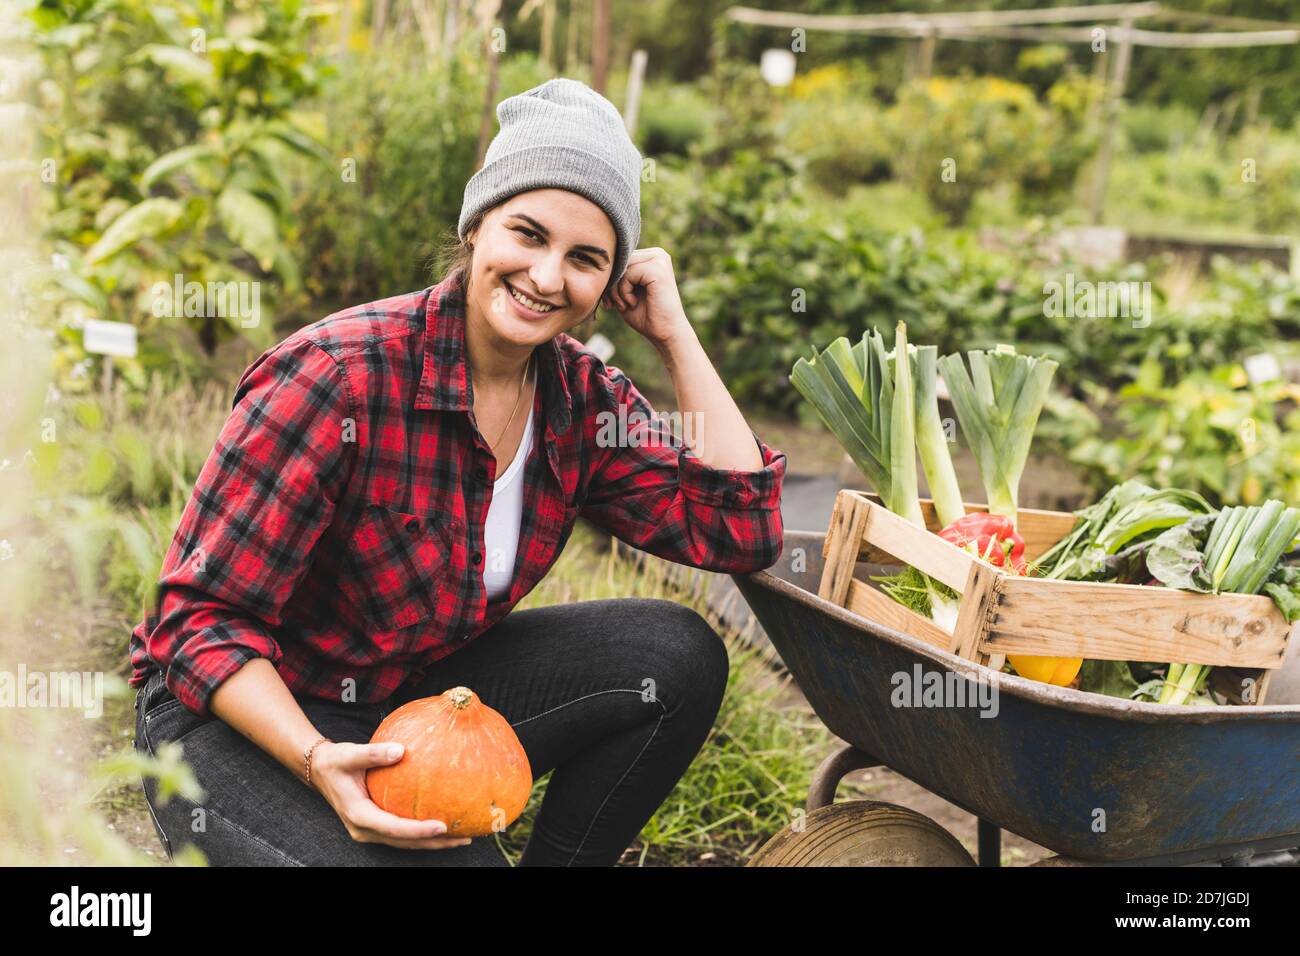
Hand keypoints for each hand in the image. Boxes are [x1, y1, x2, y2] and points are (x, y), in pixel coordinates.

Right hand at [309, 741, 472, 849]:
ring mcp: (369, 831)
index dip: (417, 830)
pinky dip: (422, 834)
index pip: (393, 828)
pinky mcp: (375, 827)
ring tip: (461, 836)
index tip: (442, 826)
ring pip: (404, 842)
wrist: (320, 771)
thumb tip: (400, 750)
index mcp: (358, 814)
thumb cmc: (336, 761)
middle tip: (463, 837)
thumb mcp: (350, 754)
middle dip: (434, 843)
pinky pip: (402, 834)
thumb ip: (374, 753)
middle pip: (403, 842)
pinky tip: (443, 826)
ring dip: (432, 842)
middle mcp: (364, 829)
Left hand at [601, 247, 692, 351]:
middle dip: (611, 284)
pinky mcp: (658, 269)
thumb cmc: (646, 316)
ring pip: (622, 266)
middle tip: (613, 305)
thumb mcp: (624, 292)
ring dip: (616, 289)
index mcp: (651, 257)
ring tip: (624, 305)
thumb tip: (596, 263)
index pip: (620, 258)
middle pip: (620, 260)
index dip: (610, 279)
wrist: (666, 333)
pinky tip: (632, 303)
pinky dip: (624, 291)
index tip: (609, 301)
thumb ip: (616, 276)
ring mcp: (659, 259)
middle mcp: (658, 254)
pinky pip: (628, 273)